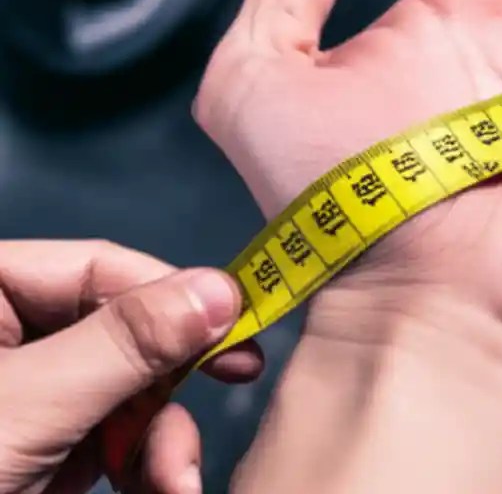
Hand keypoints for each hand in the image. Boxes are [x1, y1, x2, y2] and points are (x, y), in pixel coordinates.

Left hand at [0, 240, 262, 493]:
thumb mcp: (30, 407)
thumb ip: (125, 343)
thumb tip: (220, 289)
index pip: (97, 268)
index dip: (172, 292)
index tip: (239, 321)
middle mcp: (9, 339)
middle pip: (126, 331)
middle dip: (170, 383)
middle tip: (235, 383)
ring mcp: (31, 398)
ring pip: (131, 392)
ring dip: (165, 439)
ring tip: (177, 484)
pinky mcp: (45, 450)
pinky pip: (118, 439)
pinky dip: (147, 467)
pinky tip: (163, 489)